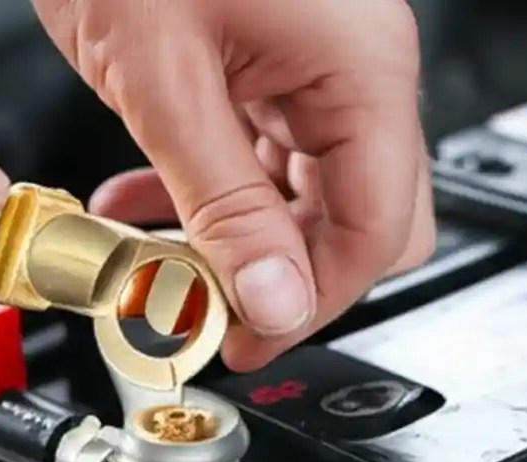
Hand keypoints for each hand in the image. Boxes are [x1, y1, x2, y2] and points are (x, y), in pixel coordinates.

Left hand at [32, 0, 434, 370]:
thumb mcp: (166, 80)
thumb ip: (225, 200)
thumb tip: (275, 299)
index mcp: (360, 69)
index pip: (375, 231)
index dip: (312, 303)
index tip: (244, 340)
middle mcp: (356, 67)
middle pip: (357, 216)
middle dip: (284, 275)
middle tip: (209, 311)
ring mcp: (318, 60)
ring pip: (308, 190)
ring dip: (238, 237)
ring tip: (159, 261)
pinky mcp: (273, 56)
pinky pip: (265, 150)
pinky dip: (215, 189)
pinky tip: (151, 203)